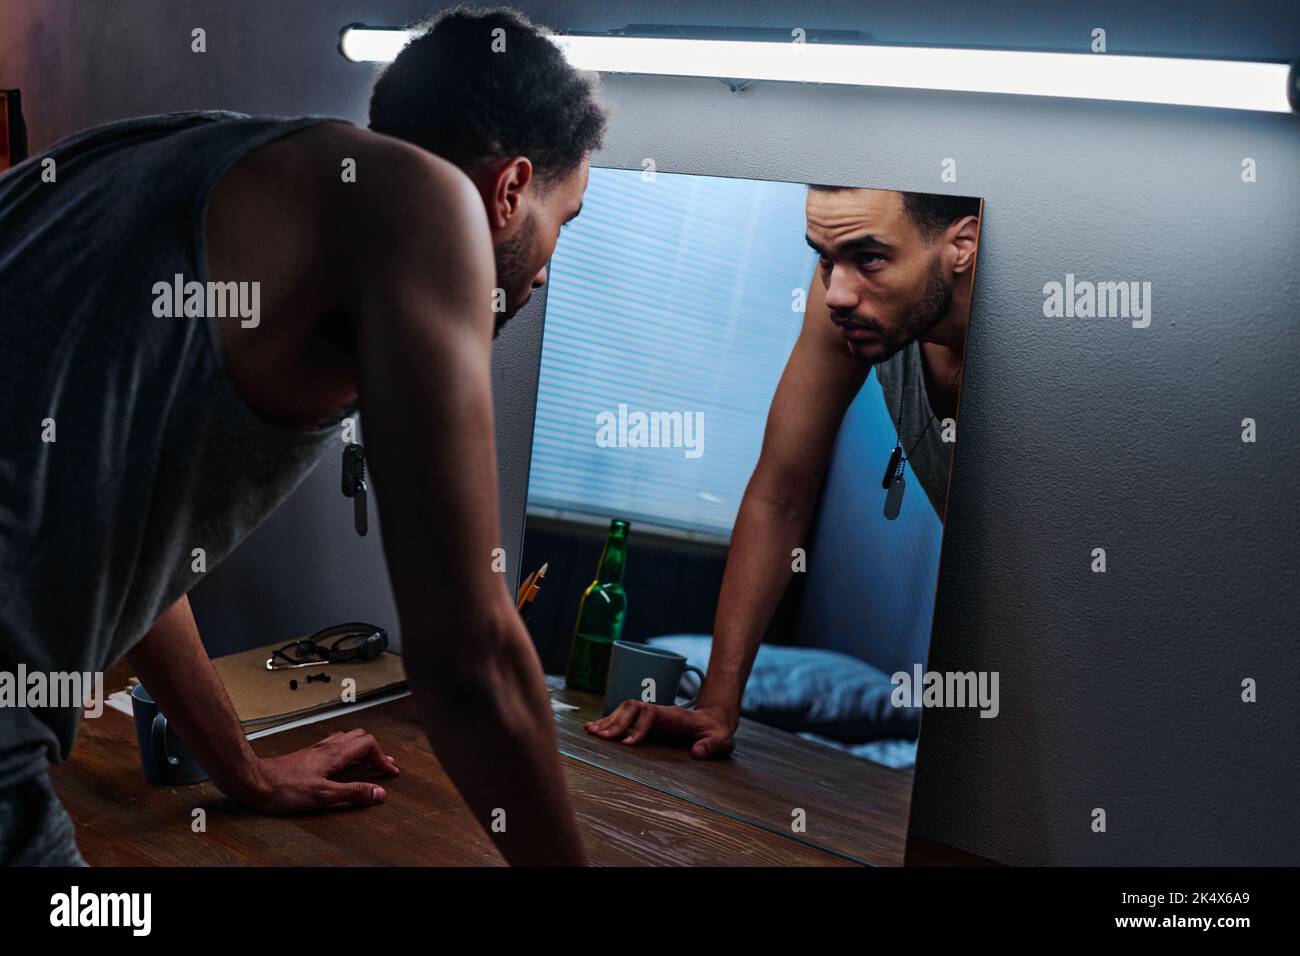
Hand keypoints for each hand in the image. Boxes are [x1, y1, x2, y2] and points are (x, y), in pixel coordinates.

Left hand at [222, 728, 399, 812]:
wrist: (254, 781)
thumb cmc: (284, 789)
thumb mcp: (323, 795)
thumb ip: (353, 793)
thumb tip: (378, 793)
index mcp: (334, 754)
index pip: (368, 744)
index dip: (382, 758)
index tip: (389, 772)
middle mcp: (327, 748)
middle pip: (359, 738)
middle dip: (374, 751)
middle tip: (382, 766)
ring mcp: (316, 751)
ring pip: (346, 741)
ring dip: (360, 751)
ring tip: (366, 764)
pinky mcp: (306, 757)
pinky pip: (333, 747)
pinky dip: (345, 753)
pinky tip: (339, 765)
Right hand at [585, 703, 735, 758]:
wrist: (713, 721)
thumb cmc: (717, 732)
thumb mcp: (723, 740)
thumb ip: (712, 745)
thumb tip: (696, 752)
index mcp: (674, 715)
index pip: (651, 713)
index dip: (638, 726)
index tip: (628, 744)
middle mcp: (659, 712)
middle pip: (632, 708)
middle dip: (616, 722)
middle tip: (601, 738)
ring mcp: (652, 715)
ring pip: (625, 710)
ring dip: (608, 720)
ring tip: (591, 731)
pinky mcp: (646, 721)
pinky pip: (624, 717)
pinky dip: (608, 722)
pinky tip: (595, 729)